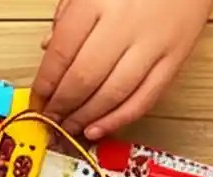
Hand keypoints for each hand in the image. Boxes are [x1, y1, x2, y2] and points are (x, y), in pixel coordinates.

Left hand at [33, 0, 212, 139]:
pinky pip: (145, 98)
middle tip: (51, 119)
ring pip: (113, 93)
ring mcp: (152, 44)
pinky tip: (101, 128)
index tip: (38, 100)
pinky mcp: (174, 59)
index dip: (46, 83)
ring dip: (87, 117)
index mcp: (98, 1)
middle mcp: (124, 24)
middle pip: (84, 77)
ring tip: (71, 127)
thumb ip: (69, 12)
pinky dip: (120, 118)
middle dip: (62, 105)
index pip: (63, 52)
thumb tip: (49, 49)